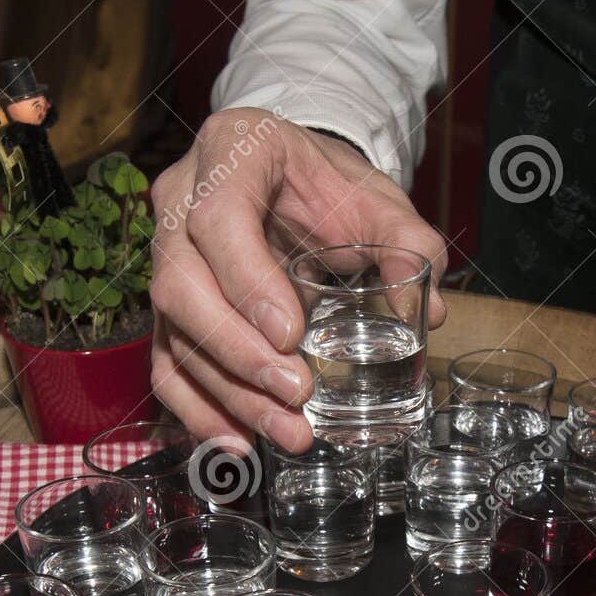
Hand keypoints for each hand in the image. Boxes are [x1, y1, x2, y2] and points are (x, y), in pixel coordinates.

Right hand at [149, 109, 446, 447]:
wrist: (296, 180)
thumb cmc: (333, 187)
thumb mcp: (381, 201)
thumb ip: (410, 246)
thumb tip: (428, 310)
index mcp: (233, 152)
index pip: (218, 217)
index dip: (247, 281)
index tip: (291, 334)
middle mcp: (181, 200)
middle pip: (180, 284)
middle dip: (237, 352)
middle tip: (295, 394)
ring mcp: (167, 254)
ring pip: (173, 331)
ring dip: (228, 392)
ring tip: (287, 432)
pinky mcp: (172, 305)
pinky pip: (168, 361)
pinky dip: (199, 409)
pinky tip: (238, 443)